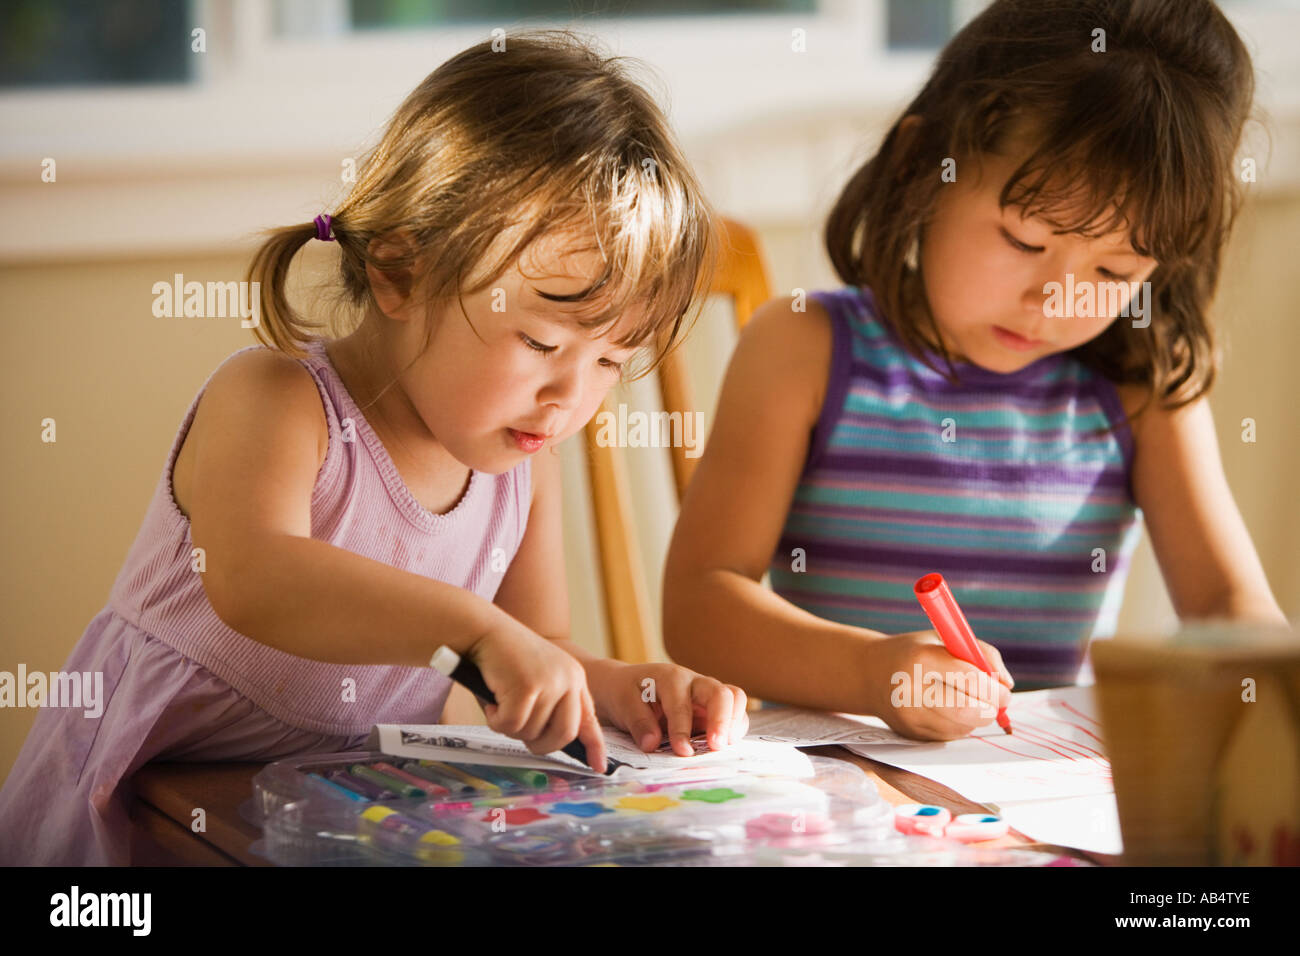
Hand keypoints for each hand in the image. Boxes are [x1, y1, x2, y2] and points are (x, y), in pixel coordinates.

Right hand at [465, 614, 605, 772]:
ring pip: (532, 732)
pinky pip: (511, 725)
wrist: (481, 629)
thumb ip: (547, 709)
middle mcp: (569, 679)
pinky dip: (495, 720)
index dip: (594, 745)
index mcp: (574, 677)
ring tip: (499, 704)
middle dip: (539, 744)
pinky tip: (491, 700)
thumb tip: (551, 744)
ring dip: (510, 727)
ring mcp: (550, 682)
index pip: (589, 718)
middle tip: (518, 732)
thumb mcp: (535, 683)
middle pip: (564, 734)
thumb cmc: (502, 661)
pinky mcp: (528, 686)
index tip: (599, 766)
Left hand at [589, 660, 749, 756]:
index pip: (683, 704)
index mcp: (671, 678)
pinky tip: (723, 747)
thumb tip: (652, 744)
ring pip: (735, 700)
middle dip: (722, 721)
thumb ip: (638, 722)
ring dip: (734, 725)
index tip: (682, 752)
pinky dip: (734, 730)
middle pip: (722, 694)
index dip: (682, 729)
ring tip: (723, 747)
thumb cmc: (627, 693)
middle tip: (716, 747)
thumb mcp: (623, 704)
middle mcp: (695, 683)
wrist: (629, 686)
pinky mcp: (713, 709)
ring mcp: (707, 695)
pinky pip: (734, 715)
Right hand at [863, 630, 1012, 740]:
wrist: (869, 673)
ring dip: (977, 717)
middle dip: (990, 708)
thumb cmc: (916, 652)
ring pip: (963, 727)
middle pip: (967, 710)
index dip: (994, 688)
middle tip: (996, 701)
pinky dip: (961, 725)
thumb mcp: (944, 638)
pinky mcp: (911, 733)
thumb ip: (981, 654)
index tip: (1004, 689)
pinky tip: (948, 709)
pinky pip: (951, 735)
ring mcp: (909, 715)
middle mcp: (911, 690)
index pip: (969, 679)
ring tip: (967, 700)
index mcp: (921, 659)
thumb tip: (1006, 684)